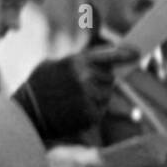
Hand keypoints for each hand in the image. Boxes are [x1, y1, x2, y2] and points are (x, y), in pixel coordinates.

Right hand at [13, 45, 139, 139]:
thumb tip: (99, 51)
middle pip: (110, 77)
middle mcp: (86, 78)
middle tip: (80, 85)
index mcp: (77, 61)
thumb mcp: (55, 63)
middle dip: (101, 80)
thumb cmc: (39, 86)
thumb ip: (78, 57)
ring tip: (74, 99)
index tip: (138, 53)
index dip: (124, 54)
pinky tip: (73, 110)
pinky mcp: (91, 116)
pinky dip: (91, 110)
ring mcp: (89, 98)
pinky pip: (100, 110)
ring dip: (97, 96)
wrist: (28, 113)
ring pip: (106, 95)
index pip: (108, 55)